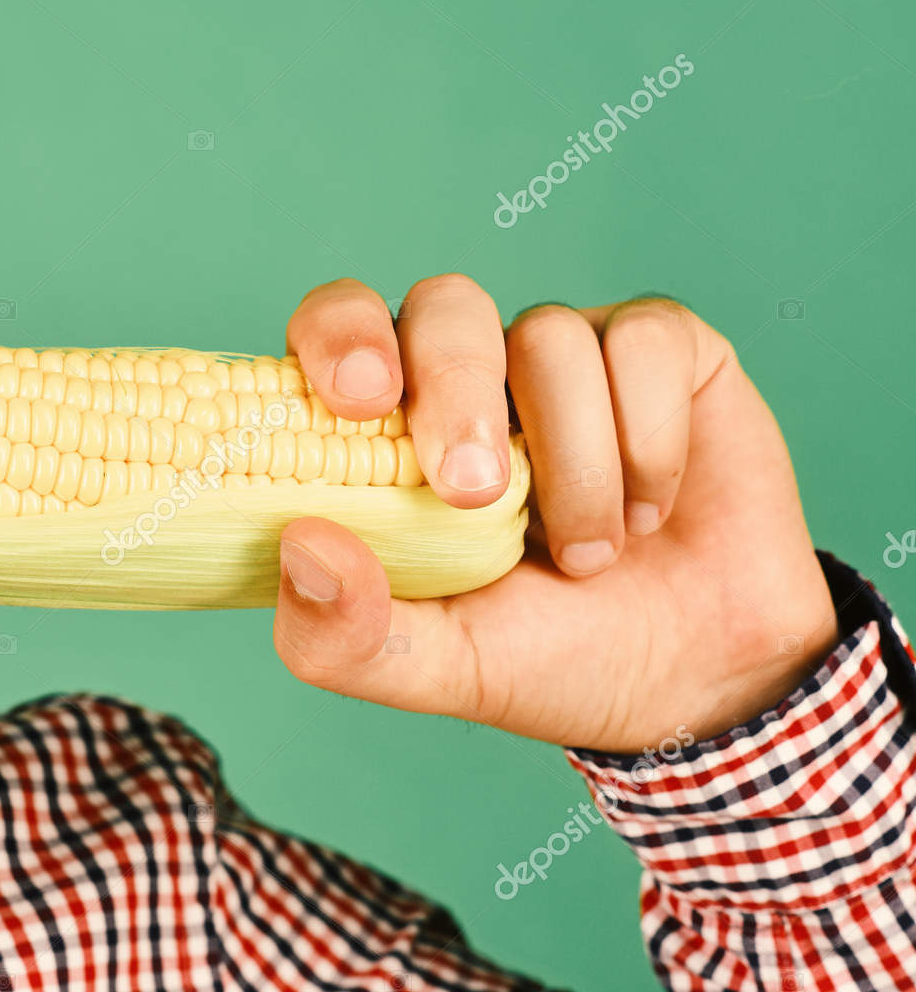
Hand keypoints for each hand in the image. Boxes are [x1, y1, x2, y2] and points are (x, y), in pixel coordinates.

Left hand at [272, 276, 839, 752]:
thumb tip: (298, 546)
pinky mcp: (664, 357)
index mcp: (390, 432)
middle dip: (455, 387)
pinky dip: (649, 439)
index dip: (339, 337)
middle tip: (476, 493)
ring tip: (587, 558)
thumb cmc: (545, 661)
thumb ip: (345, 635)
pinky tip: (649, 513)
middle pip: (443, 308)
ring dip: (575, 461)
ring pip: (551, 336)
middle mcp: (473, 378)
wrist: (692, 684)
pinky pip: (646, 343)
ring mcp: (567, 361)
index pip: (335, 329)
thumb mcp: (435, 669)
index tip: (359, 402)